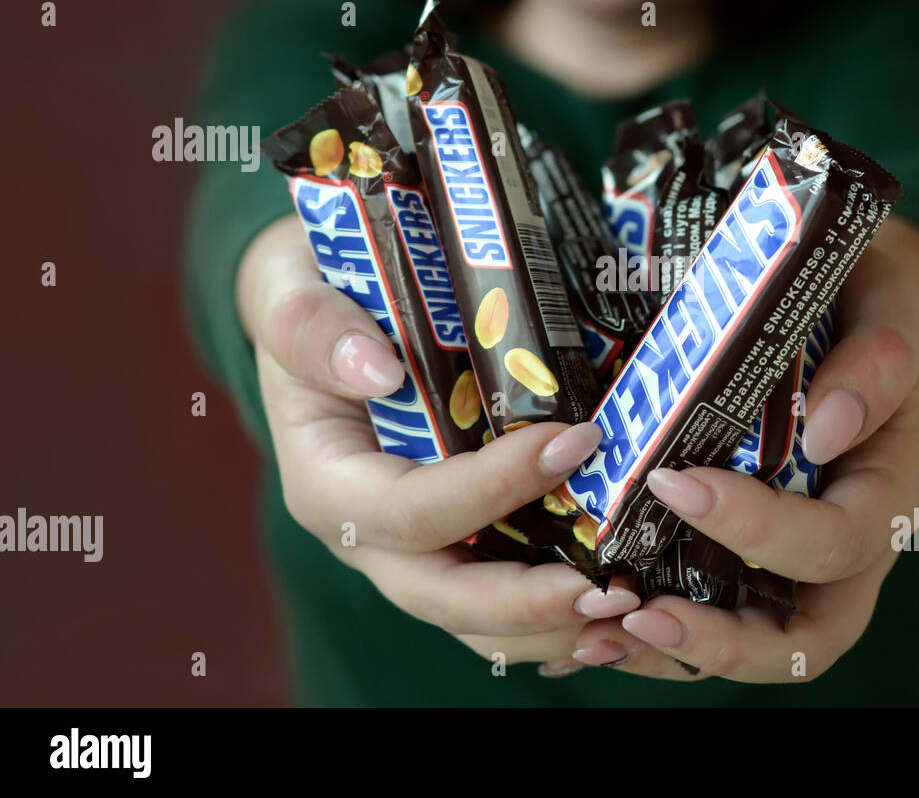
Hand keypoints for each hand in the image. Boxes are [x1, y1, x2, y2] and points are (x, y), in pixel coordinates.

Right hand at [237, 216, 641, 669]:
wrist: (321, 317)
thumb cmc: (309, 298)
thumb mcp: (291, 293)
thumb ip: (315, 329)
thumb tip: (376, 370)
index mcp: (327, 482)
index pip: (410, 511)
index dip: (491, 487)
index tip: (571, 442)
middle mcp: (367, 535)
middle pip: (444, 595)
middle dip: (527, 601)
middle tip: (610, 588)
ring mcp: (414, 549)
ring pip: (478, 619)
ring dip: (553, 625)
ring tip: (626, 609)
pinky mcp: (457, 544)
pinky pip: (502, 603)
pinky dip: (555, 616)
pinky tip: (617, 610)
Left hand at [548, 217, 918, 680]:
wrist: (848, 297)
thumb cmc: (865, 297)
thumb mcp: (884, 303)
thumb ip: (875, 360)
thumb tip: (825, 431)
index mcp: (887, 492)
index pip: (835, 542)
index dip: (761, 528)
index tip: (677, 482)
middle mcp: (850, 546)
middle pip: (805, 638)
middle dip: (719, 638)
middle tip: (636, 613)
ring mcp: (801, 562)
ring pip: (753, 643)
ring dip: (678, 650)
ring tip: (599, 632)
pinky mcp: (753, 558)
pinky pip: (714, 617)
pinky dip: (660, 637)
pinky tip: (594, 625)